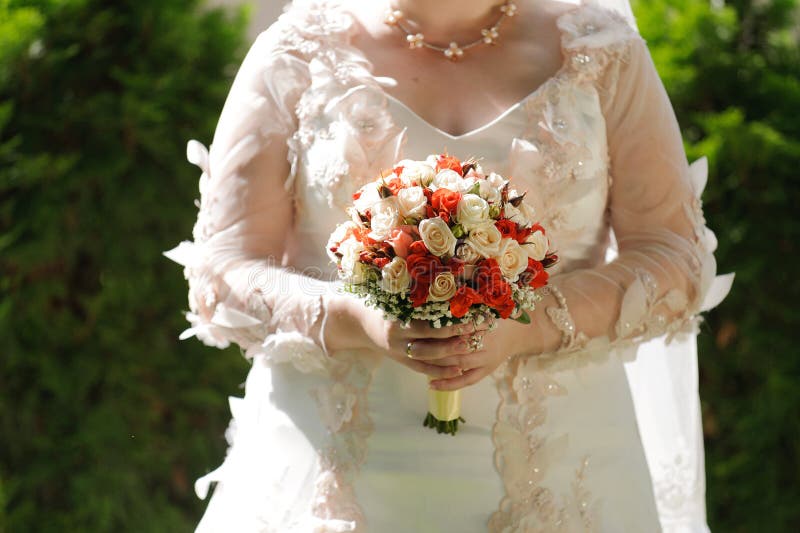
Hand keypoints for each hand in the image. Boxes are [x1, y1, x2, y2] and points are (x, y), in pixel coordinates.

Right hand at [325, 294, 491, 379]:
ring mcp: (400, 353)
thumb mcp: (393, 294)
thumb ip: (415, 289)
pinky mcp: (403, 362)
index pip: (428, 324)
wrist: (358, 323)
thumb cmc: (381, 302)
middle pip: (432, 340)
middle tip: (478, 329)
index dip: (450, 321)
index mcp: (396, 322)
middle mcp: (398, 340)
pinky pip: (424, 368)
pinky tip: (459, 369)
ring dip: (452, 353)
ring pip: (430, 356)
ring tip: (472, 347)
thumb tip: (445, 273)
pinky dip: (441, 370)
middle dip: (456, 335)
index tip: (470, 314)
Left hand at [421, 315, 525, 390]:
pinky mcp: (486, 371)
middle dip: (432, 348)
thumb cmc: (494, 315)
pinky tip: (431, 385)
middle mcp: (486, 343)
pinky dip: (448, 384)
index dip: (436, 329)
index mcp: (484, 322)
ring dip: (437, 365)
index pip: (456, 328)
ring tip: (417, 362)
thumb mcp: (481, 306)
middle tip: (411, 346)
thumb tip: (431, 300)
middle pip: (455, 347)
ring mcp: (487, 359)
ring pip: (458, 364)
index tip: (417, 328)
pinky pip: (466, 381)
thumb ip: (461, 306)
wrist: (517, 332)